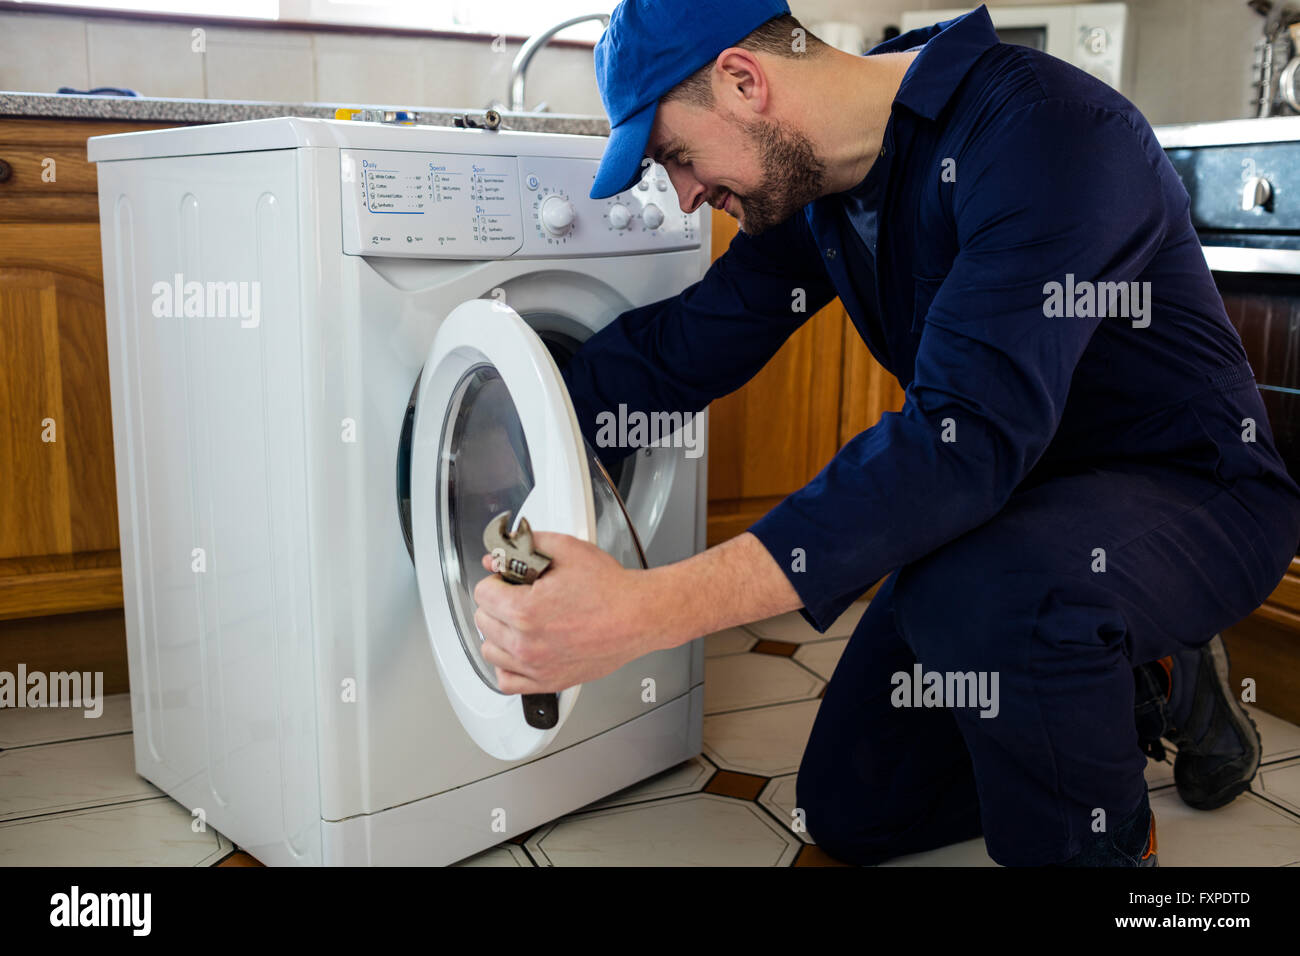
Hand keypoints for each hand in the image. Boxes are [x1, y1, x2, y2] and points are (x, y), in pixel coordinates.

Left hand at [473, 531, 661, 694]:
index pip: (482, 593)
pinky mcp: (549, 681)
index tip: (509, 580)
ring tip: (518, 622)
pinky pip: (507, 681)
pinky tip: (519, 650)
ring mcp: (536, 666)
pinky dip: (507, 666)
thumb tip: (497, 558)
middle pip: (483, 621)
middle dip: (497, 604)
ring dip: (499, 634)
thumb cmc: (610, 589)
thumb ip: (524, 547)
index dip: (496, 580)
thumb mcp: (566, 549)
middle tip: (518, 596)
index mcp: (525, 611)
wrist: (639, 616)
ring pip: (490, 651)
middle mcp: (527, 643)